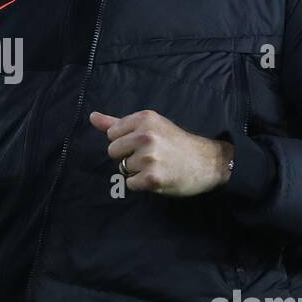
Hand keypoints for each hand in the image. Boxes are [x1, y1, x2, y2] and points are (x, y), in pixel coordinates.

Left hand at [90, 109, 233, 196]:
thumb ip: (118, 123)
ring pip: (123, 169)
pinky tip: (157, 177)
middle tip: (151, 156)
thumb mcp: (150, 126)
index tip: (143, 143)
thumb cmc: (177, 143)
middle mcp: (146, 135)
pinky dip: (140, 184)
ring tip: (158, 166)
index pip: (112, 134)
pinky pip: (130, 184)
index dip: (125, 142)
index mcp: (144, 118)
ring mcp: (149, 157)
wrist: (208, 162)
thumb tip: (92, 116)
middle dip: (128, 157)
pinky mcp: (152, 178)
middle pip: (113, 152)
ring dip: (137, 171)